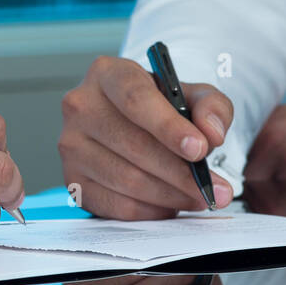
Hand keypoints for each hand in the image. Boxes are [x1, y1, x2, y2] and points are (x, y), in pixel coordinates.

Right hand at [58, 55, 234, 219]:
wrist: (127, 124)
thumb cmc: (158, 108)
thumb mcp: (191, 95)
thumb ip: (212, 107)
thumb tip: (211, 133)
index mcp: (107, 74)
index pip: (135, 99)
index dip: (168, 127)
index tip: (199, 149)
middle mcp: (81, 106)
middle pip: (133, 145)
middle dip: (181, 173)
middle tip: (214, 188)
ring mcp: (71, 145)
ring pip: (127, 179)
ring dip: (171, 195)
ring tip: (199, 197)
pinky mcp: (72, 179)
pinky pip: (115, 204)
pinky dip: (150, 210)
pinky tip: (172, 205)